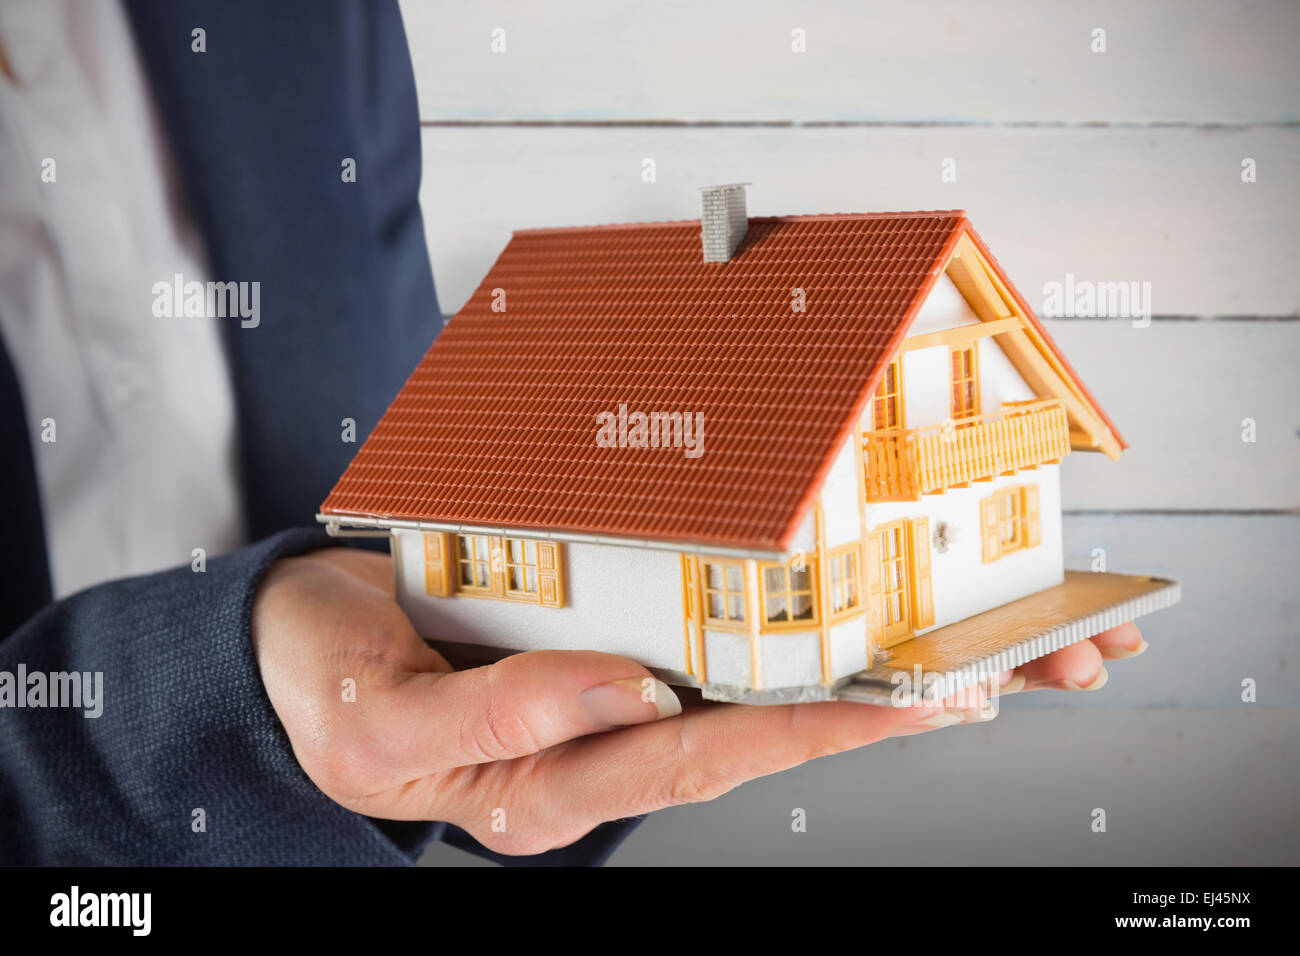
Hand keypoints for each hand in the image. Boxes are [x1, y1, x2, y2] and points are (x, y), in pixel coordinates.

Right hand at [251, 547, 1140, 854]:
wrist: (291, 649)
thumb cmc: (325, 690)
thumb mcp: (381, 719)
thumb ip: (499, 717)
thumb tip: (625, 688)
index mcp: (551, 785)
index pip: (704, 754)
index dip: (810, 725)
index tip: (910, 697)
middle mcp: (598, 744)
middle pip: (758, 728)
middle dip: (881, 704)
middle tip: (999, 672)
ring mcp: (603, 694)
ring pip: (747, 681)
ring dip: (857, 661)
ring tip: (966, 638)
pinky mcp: (598, 641)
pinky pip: (701, 632)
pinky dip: (782, 618)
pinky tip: (845, 597)